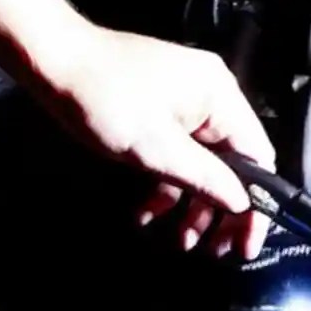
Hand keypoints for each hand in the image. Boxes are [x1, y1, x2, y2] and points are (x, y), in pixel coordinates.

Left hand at [24, 22, 273, 258]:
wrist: (53, 61)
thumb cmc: (101, 94)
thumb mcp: (156, 148)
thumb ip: (204, 178)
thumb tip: (240, 201)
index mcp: (219, 95)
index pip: (257, 157)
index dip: (256, 204)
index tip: (247, 241)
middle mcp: (209, 96)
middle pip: (233, 164)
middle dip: (222, 210)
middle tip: (216, 249)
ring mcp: (184, 103)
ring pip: (203, 164)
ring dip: (192, 204)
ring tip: (181, 239)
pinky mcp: (160, 110)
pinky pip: (178, 154)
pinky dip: (168, 183)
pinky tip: (149, 212)